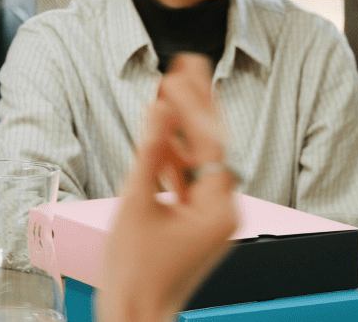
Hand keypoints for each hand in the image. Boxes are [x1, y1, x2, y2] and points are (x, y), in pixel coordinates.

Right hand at [96, 54, 238, 321]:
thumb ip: (150, 151)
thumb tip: (160, 108)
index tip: (179, 71)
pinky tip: (160, 131)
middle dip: (197, 104)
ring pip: (201, 160)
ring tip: (170, 85)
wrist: (133, 318)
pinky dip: (175, 158)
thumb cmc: (132, 274)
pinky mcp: (198, 224)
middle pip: (213, 145)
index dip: (195, 103)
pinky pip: (190, 181)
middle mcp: (225, 212)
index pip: (212, 142)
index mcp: (218, 209)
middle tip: (187, 62)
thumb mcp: (136, 203)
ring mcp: (212, 218)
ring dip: (183, 128)